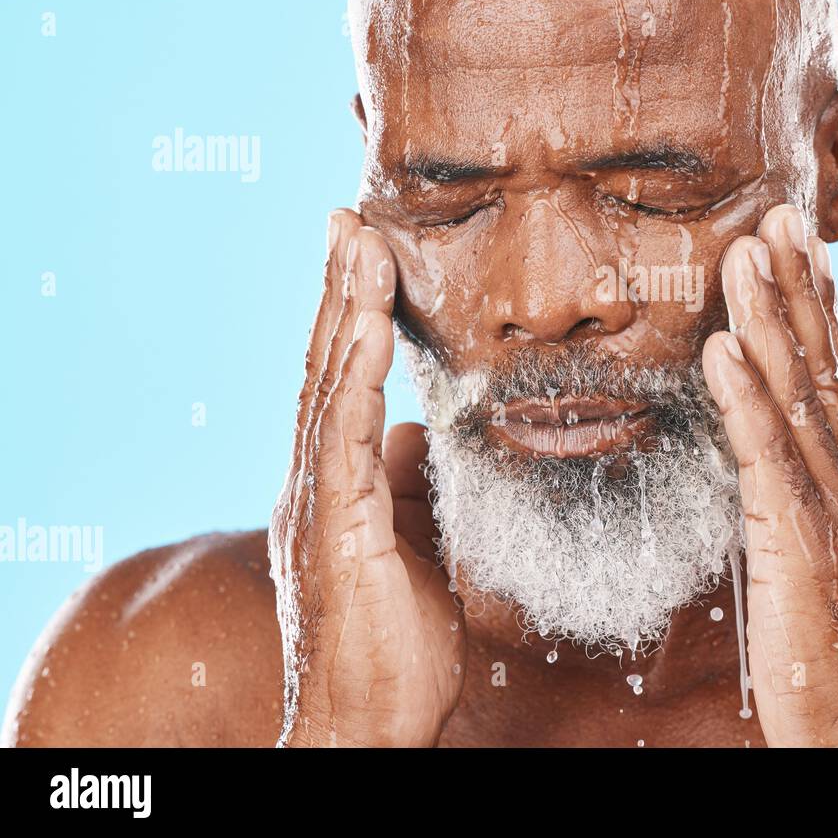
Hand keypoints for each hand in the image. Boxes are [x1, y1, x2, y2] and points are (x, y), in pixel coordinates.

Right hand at [269, 209, 464, 746]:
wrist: (366, 725)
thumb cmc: (392, 646)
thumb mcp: (415, 546)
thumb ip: (409, 487)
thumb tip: (417, 433)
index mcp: (336, 486)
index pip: (341, 382)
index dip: (351, 315)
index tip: (363, 251)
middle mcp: (315, 484)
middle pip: (325, 368)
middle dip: (338, 289)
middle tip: (348, 217)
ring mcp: (317, 504)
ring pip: (326, 388)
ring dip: (344, 311)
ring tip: (357, 242)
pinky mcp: (333, 530)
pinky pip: (342, 438)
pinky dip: (353, 376)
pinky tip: (368, 326)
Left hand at [702, 204, 837, 746]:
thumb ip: (815, 500)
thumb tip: (786, 465)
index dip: (820, 309)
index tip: (802, 249)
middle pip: (824, 366)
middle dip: (799, 288)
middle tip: (778, 216)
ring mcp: (835, 509)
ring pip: (798, 395)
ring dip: (770, 319)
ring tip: (747, 251)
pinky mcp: (803, 544)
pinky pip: (768, 459)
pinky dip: (746, 399)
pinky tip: (724, 350)